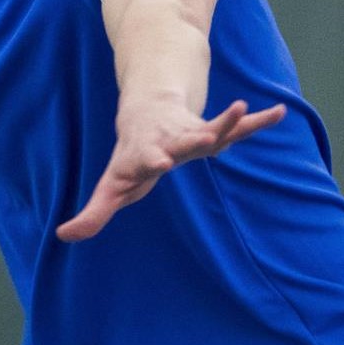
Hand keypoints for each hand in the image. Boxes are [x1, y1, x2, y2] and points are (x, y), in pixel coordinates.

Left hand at [55, 97, 285, 241]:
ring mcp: (193, 134)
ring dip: (227, 121)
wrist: (147, 111)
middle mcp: (171, 141)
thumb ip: (93, 212)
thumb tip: (64, 235)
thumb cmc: (130, 157)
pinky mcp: (212, 132)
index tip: (160, 161)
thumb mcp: (112, 185)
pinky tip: (280, 113)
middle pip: (182, 141)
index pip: (147, 158)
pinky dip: (258, 122)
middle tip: (203, 137)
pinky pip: (238, 129)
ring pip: (212, 128)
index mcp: (146, 154)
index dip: (152, 160)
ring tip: (242, 108)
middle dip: (191, 139)